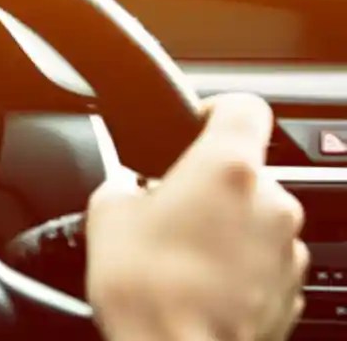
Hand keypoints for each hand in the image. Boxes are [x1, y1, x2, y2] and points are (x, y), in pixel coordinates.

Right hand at [86, 93, 306, 340]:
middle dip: (210, 186)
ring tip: (179, 257)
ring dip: (226, 228)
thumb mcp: (106, 215)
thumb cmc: (146, 290)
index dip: (215, 110)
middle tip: (168, 210)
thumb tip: (131, 191)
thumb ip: (125, 185)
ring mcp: (288, 251)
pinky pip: (264, 262)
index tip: (195, 125)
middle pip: (245, 171)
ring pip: (257, 219)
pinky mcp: (292, 293)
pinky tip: (198, 286)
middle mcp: (272, 203)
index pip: (243, 106)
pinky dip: (238, 267)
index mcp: (228, 168)